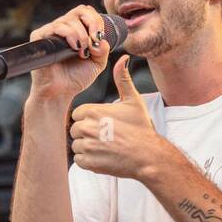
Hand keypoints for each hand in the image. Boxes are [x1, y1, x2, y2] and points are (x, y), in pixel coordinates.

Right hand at [26, 4, 111, 99]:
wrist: (59, 92)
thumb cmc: (75, 79)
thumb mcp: (97, 64)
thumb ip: (103, 50)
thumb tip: (102, 39)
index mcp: (76, 30)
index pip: (87, 12)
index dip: (96, 20)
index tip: (100, 37)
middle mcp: (63, 28)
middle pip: (80, 10)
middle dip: (92, 24)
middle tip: (94, 41)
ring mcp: (51, 31)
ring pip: (69, 20)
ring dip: (81, 35)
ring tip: (82, 52)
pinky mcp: (39, 37)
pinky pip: (56, 27)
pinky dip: (69, 34)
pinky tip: (73, 48)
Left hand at [68, 55, 164, 179]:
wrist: (147, 155)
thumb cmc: (141, 128)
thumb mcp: (133, 101)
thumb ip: (122, 80)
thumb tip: (123, 59)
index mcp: (93, 111)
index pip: (77, 114)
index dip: (87, 119)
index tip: (101, 123)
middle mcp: (86, 128)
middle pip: (75, 129)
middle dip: (86, 133)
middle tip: (104, 136)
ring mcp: (86, 146)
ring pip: (76, 145)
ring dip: (87, 147)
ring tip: (105, 147)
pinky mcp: (88, 162)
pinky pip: (79, 161)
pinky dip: (88, 160)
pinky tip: (103, 156)